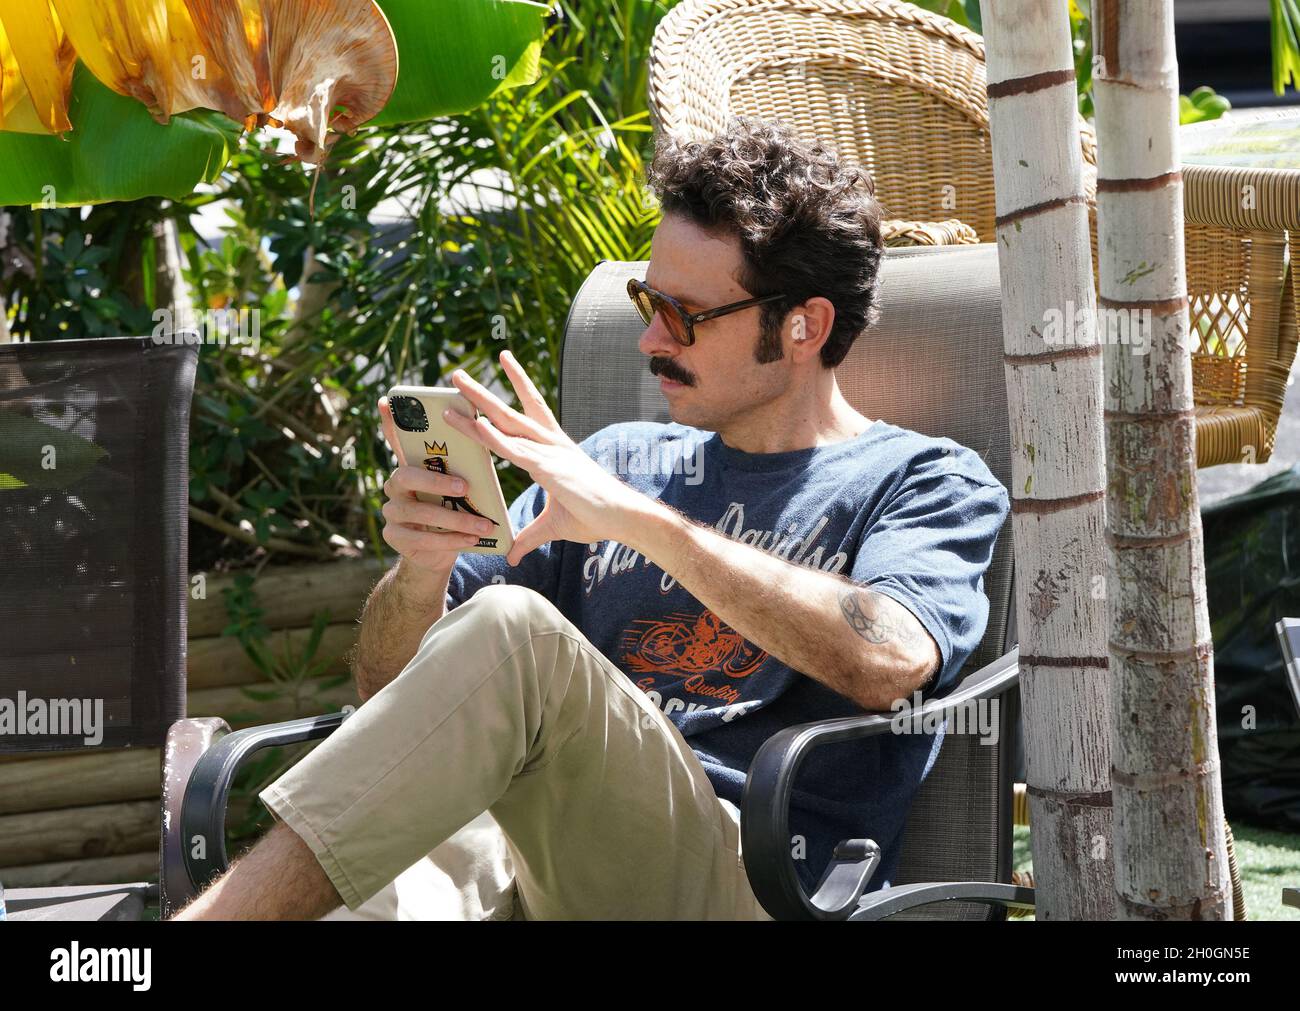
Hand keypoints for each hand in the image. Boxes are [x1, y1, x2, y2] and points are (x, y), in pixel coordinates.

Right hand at [377, 397, 497, 573]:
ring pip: (419, 513)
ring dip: (455, 519)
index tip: (386, 400)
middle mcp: (394, 487)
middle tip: (464, 486)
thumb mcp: (458, 490)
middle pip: (405, 476)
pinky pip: (422, 538)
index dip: (389, 423)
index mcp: (410, 468)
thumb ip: (461, 468)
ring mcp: (391, 512)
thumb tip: (483, 436)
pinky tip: (471, 540)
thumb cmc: (452, 513)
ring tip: (483, 525)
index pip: (396, 441)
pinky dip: (450, 539)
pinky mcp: (394, 537)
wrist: (438, 554)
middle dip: (435, 481)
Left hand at [443, 350, 650, 565]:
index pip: (529, 410)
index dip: (515, 386)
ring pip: (507, 423)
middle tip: (457, 374)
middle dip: (483, 392)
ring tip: (456, 384)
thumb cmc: (595, 517)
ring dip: (479, 404)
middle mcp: (550, 443)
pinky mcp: (550, 469)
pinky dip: (495, 438)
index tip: (502, 362)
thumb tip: (512, 554)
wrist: (622, 519)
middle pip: (510, 410)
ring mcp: (549, 453)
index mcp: (554, 449)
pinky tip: (476, 424)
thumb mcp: (553, 526)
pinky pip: (516, 451)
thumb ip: (528, 537)